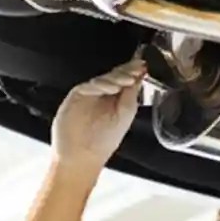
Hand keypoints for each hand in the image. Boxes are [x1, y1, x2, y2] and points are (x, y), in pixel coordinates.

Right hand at [51, 59, 146, 176]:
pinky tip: (112, 87)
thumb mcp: (126, 113)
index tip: (143, 65)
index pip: (125, 79)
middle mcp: (103, 94)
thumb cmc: (105, 140)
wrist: (84, 155)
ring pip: (103, 79)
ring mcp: (89, 94)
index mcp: (116, 98)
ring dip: (116, 78)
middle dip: (126, 71)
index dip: (133, 71)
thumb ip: (131, 93)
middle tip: (137, 68)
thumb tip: (140, 74)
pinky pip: (89, 86)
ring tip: (128, 79)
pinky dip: (101, 85)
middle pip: (114, 76)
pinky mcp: (76, 96)